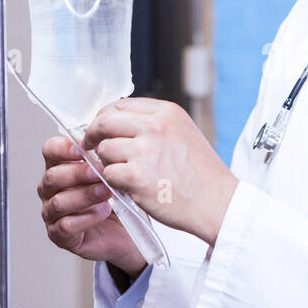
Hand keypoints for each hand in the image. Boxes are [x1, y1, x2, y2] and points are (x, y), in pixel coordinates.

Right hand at [38, 136, 146, 274]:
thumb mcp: (113, 174)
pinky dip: (86, 218)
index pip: (50, 151)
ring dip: (85, 195)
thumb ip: (104, 158)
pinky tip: (103, 212)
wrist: (126, 233)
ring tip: (106, 192)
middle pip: (52, 176)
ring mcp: (52, 214)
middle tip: (101, 173)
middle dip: (78, 173)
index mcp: (60, 168)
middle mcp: (51, 190)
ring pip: (59, 202)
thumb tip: (107, 141)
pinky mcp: (59, 236)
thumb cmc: (118, 201)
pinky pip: (66, 226)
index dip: (62, 148)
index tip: (81, 150)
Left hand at [83, 97, 238, 244]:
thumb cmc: (202, 174)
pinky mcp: (137, 176)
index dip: (105, 117)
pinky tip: (128, 186)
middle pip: (105, 121)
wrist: (217, 202)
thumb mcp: (183, 134)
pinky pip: (108, 173)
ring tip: (124, 172)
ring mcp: (145, 151)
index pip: (120, 105)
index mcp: (166, 113)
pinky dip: (113, 182)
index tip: (101, 129)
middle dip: (93, 134)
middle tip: (90, 146)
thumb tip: (119, 124)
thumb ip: (154, 125)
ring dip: (107, 162)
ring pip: (104, 149)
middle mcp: (155, 127)